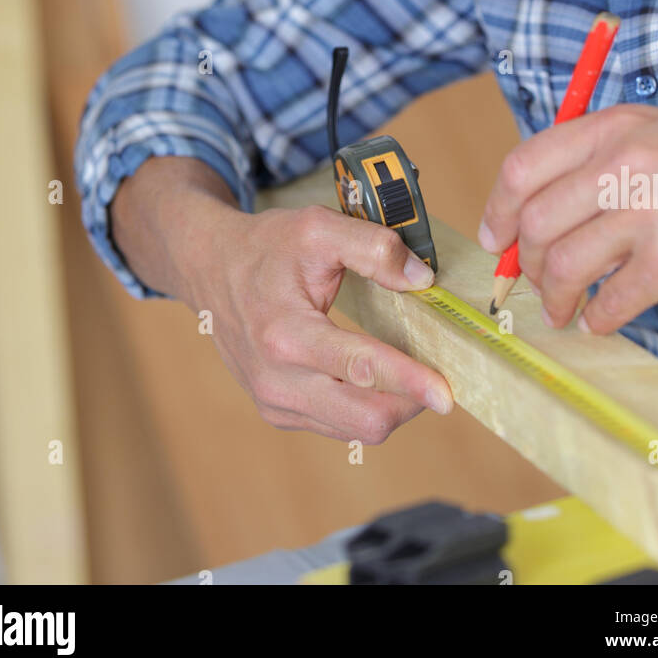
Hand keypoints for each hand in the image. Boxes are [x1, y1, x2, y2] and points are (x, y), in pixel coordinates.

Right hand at [180, 200, 453, 440]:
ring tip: (409, 373)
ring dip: (393, 407)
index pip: (360, 369)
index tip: (446, 393)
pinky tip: (376, 379)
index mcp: (286, 333)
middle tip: (439, 377)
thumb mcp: (317, 227)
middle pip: (365, 420)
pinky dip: (366, 408)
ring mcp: (275, 402)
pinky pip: (338, 426)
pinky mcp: (278, 412)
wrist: (211, 267)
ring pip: (357, 429)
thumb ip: (373, 247)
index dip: (410, 381)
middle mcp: (277, 379)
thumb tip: (423, 280)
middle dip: (411, 402)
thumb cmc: (266, 247)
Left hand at [478, 105, 657, 333]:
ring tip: (562, 309)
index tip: (497, 237)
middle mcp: (622, 164)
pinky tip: (603, 318)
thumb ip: (596, 161)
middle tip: (535, 281)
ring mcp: (646, 213)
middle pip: (537, 222)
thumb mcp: (654, 135)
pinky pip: (609, 302)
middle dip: (527, 262)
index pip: (523, 167)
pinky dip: (597, 319)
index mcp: (612, 129)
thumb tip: (535, 210)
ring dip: (554, 297)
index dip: (499, 209)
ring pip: (564, 266)